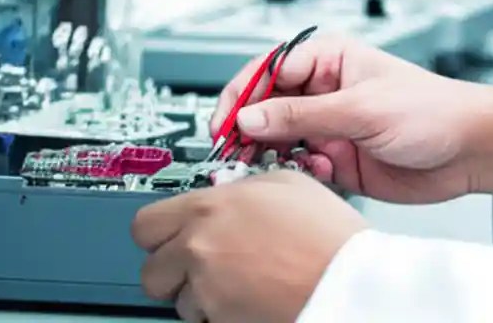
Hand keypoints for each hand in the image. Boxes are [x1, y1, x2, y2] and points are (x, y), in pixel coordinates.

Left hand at [132, 171, 366, 321]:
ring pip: (178, 301)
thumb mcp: (285, 183)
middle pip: (151, 269)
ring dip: (199, 294)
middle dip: (172, 269)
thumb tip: (226, 195)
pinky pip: (205, 320)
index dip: (159, 231)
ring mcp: (208, 290)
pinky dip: (221, 313)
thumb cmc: (328, 235)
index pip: (144, 224)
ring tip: (235, 281)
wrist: (349, 281)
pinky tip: (250, 296)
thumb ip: (240, 189)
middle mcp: (199, 249)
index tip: (169, 233)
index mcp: (208, 209)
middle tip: (198, 262)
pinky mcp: (222, 321)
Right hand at [212, 36, 492, 202]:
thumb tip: (249, 118)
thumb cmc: (432, 111)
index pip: (267, 70)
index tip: (225, 122)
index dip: (241, 95)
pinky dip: (300, 172)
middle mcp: (323, 90)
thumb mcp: (361, 108)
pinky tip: (317, 173)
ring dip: (273, 154)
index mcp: (328, 59)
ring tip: (271, 166)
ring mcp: (328, 126)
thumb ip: (302, 115)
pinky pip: (299, 166)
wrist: (470, 151)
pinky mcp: (336, 159)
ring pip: (278, 139)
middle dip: (249, 130)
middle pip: (265, 107)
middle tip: (235, 151)